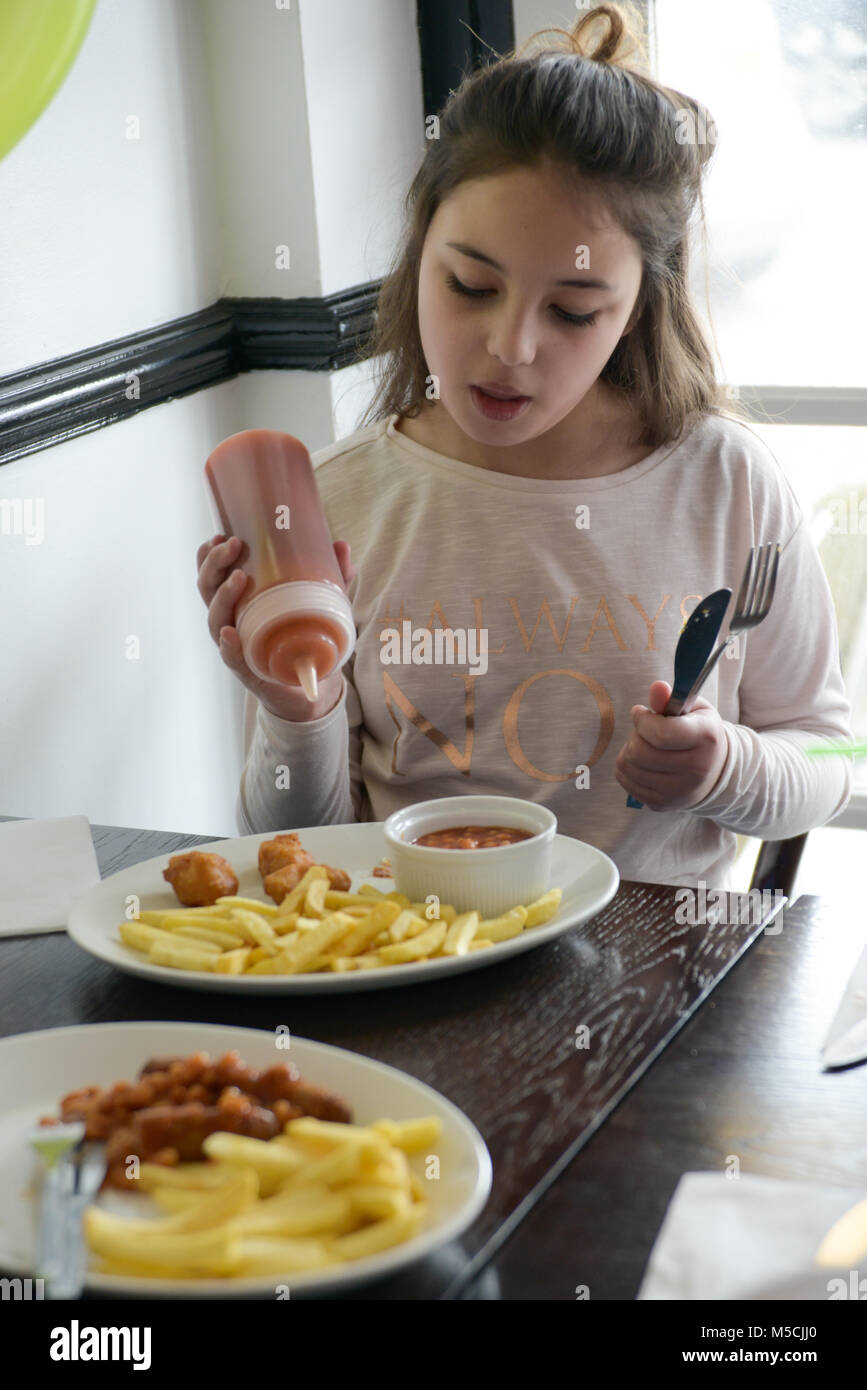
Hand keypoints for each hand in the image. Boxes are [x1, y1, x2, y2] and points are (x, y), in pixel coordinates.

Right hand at [196, 534, 356, 721]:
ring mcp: (234, 645)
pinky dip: (228, 645)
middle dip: (214, 564)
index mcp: (238, 602)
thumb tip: (341, 545)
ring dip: (223, 595)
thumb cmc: (305, 638)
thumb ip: (332, 575)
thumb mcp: (320, 603)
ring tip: (238, 576)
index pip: (212, 575)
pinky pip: (230, 657)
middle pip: (206, 589)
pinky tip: (229, 632)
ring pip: (214, 618)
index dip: (209, 554)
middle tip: (234, 544)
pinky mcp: (246, 669)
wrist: (309, 685)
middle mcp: (229, 620)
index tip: (222, 533)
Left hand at [614, 680, 728, 810]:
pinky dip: (626, 768)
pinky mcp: (662, 803)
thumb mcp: (693, 709)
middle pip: (640, 752)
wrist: (716, 771)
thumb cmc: (699, 732)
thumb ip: (671, 698)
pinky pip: (625, 781)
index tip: (641, 713)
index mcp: (706, 738)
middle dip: (635, 735)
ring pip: (628, 766)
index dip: (643, 720)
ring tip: (643, 745)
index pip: (661, 733)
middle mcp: (696, 769)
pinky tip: (642, 761)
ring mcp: (679, 791)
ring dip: (628, 750)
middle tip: (644, 730)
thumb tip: (657, 688)